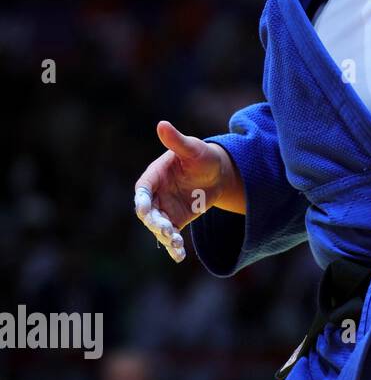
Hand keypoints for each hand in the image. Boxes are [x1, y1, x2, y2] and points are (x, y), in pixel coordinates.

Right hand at [133, 120, 240, 262]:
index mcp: (154, 176)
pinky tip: (178, 256)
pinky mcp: (176, 221)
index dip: (143, 200)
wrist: (218, 173)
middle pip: (148, 212)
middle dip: (156, 222)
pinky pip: (171, 235)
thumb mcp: (192, 148)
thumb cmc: (202, 156)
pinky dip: (173, 246)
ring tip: (176, 243)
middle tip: (168, 230)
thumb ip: (176, 141)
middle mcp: (155, 195)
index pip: (142, 190)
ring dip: (165, 236)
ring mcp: (164, 209)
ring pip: (158, 226)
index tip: (145, 210)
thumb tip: (162, 124)